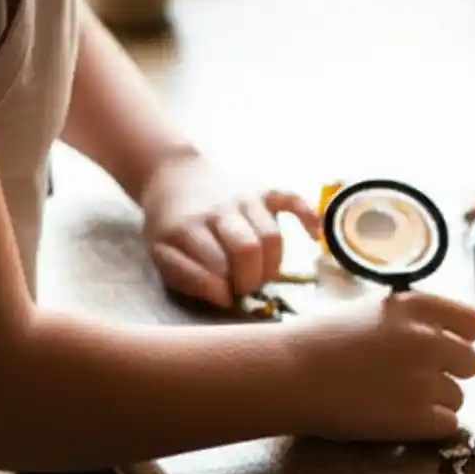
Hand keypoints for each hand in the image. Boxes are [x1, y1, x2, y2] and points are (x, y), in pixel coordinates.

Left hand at [139, 154, 319, 306]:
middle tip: (245, 288)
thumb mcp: (161, 253)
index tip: (226, 296)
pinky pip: (292, 199)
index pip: (218, 265)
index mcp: (188, 226)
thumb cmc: (169, 225)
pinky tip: (313, 238)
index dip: (227, 288)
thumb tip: (223, 297)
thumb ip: (187, 277)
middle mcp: (219, 209)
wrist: (175, 177)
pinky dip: (308, 217)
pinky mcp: (264, 190)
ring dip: (272, 265)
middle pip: (248, 249)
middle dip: (251, 279)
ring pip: (272, 235)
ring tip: (261, 275)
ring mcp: (245, 197)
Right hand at [291, 292, 474, 440]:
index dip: (461, 339)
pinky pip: (448, 424)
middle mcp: (429, 339)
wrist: (287, 375)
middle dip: (448, 372)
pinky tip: (400, 419)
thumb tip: (443, 336)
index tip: (444, 350)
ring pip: (459, 396)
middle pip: (472, 363)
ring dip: (435, 401)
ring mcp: (425, 379)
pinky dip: (429, 426)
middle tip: (414, 380)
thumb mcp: (374, 310)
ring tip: (396, 399)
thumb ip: (412, 319)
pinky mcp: (418, 417)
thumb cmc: (320, 341)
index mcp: (419, 307)